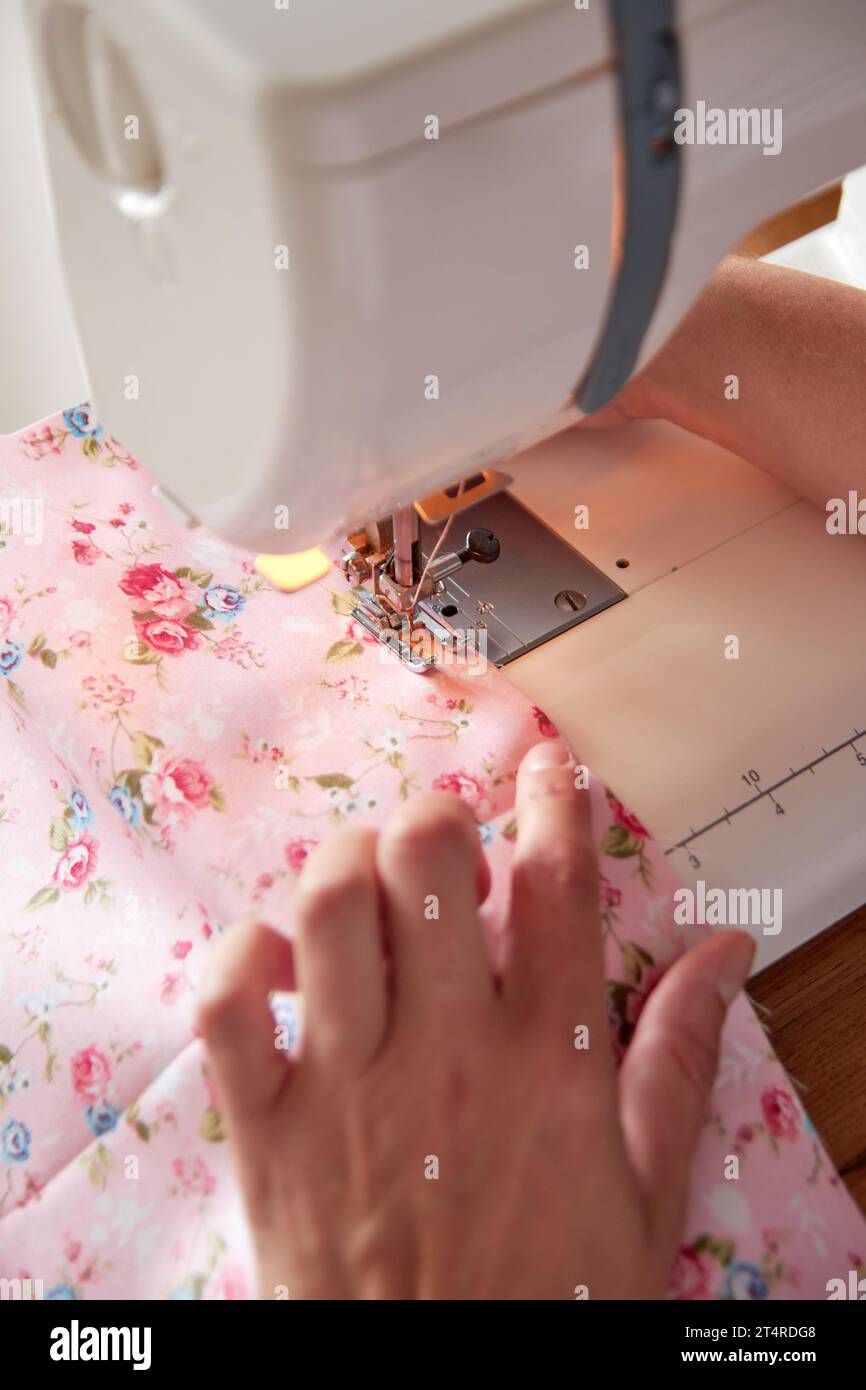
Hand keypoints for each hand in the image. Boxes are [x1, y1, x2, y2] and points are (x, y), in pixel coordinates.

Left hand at [198, 741, 753, 1299]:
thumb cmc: (547, 1304)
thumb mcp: (644, 1194)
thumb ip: (679, 1060)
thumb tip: (723, 952)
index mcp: (547, 1063)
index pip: (557, 885)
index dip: (555, 801)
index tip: (550, 771)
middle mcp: (444, 1054)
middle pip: (427, 861)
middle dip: (438, 818)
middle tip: (448, 846)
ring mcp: (346, 1088)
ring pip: (329, 908)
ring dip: (347, 865)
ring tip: (371, 889)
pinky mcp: (265, 1131)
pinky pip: (225, 1005)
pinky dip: (242, 955)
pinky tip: (282, 965)